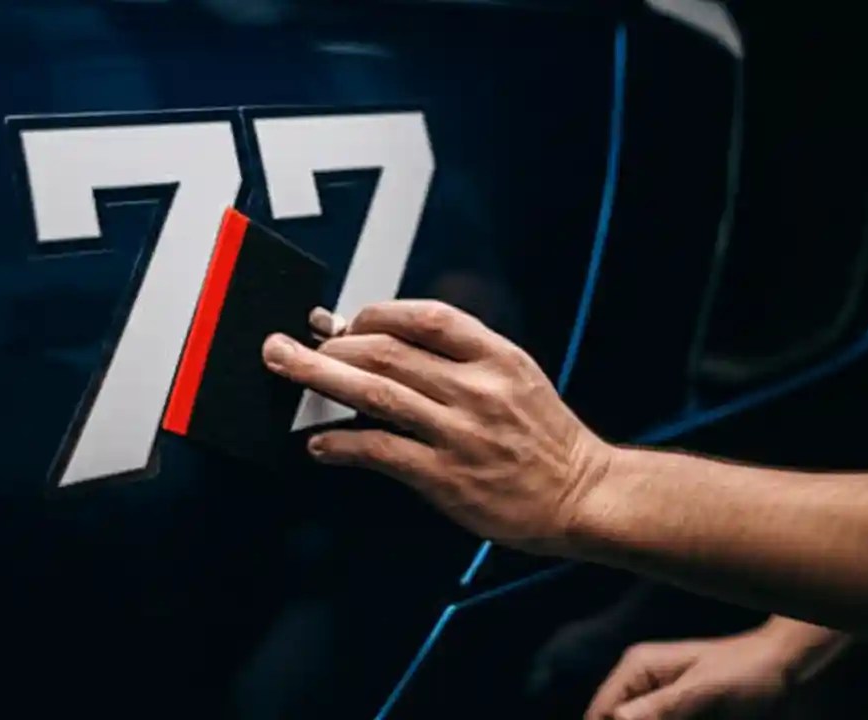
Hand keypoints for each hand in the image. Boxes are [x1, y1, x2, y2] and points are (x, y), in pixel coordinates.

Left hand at [262, 299, 612, 552]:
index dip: (373, 314)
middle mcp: (476, 388)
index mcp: (495, 356)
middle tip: (287, 343)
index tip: (342, 323)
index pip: (423, 316)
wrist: (582, 496)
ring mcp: (460, 432)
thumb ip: (460, 357)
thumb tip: (387, 341)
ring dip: (321, 378)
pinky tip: (319, 443)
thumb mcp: (515, 376)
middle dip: (328, 344)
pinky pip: (381, 451)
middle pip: (386, 351)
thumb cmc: (545, 438)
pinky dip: (343, 444)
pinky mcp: (447, 476)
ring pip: (376, 393)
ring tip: (284, 367)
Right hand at [586, 620, 848, 719]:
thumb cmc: (747, 671)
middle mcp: (640, 681)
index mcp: (638, 668)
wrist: (784, 665)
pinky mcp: (675, 709)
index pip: (601, 711)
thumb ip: (662, 707)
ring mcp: (657, 696)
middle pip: (617, 719)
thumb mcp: (704, 691)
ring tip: (697, 717)